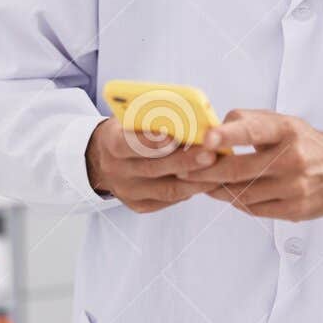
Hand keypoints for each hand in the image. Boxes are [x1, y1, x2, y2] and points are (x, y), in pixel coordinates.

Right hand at [84, 117, 219, 213]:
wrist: (104, 158)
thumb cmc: (128, 130)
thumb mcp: (131, 117)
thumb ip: (152, 118)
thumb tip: (188, 117)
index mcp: (111, 142)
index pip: (128, 144)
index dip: (152, 142)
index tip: (175, 137)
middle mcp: (116, 170)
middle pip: (153, 168)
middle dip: (185, 161)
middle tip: (210, 154)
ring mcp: (127, 191)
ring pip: (166, 190)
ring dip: (195, 181)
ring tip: (219, 171)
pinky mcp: (140, 205)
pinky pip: (169, 200)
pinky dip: (190, 190)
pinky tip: (208, 180)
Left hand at [177, 109, 322, 221]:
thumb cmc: (303, 142)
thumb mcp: (282, 122)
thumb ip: (247, 122)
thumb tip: (212, 130)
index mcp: (288, 130)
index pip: (254, 130)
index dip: (228, 134)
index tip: (206, 138)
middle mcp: (294, 158)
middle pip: (239, 170)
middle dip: (206, 171)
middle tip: (184, 169)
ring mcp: (296, 187)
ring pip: (243, 193)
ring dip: (218, 189)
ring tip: (204, 182)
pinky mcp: (296, 210)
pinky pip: (254, 209)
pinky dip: (237, 202)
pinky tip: (229, 194)